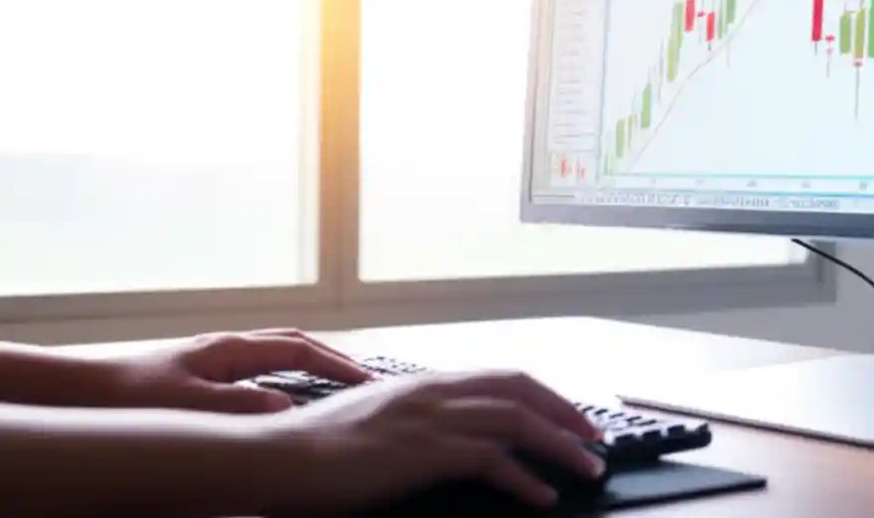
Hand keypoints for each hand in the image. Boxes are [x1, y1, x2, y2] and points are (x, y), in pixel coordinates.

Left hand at [103, 328, 370, 413]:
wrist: (89, 387)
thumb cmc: (133, 396)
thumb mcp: (189, 405)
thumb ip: (239, 407)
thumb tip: (287, 408)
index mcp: (231, 349)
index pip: (298, 351)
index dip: (337, 365)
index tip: (367, 381)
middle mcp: (230, 346)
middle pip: (296, 343)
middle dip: (334, 358)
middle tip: (365, 379)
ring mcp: (220, 356)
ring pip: (280, 351)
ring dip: (313, 362)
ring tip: (338, 382)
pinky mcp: (209, 369)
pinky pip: (264, 364)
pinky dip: (290, 372)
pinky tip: (289, 393)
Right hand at [261, 370, 605, 513]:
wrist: (277, 457)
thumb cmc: (317, 450)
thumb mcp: (376, 423)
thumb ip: (414, 423)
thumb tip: (444, 440)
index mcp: (426, 384)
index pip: (501, 378)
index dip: (543, 395)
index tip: (568, 414)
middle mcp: (436, 391)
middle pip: (522, 389)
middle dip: (566, 412)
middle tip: (595, 437)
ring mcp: (432, 418)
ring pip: (518, 421)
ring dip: (562, 446)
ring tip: (587, 468)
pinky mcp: (425, 451)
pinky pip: (493, 460)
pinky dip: (526, 478)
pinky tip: (543, 496)